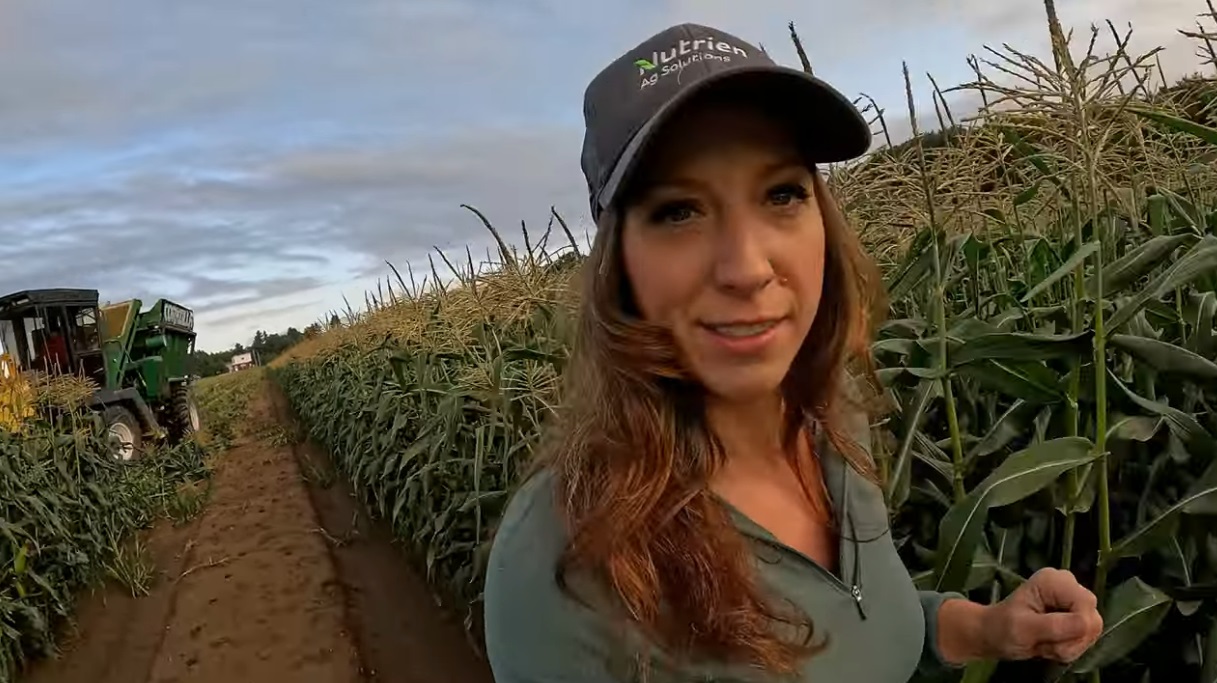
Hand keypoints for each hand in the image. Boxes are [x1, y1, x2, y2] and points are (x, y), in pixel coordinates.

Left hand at [981, 567, 1103, 661]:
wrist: (994, 635)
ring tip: (1044, 643)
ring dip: (1069, 646)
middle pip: (1093, 620)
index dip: (1076, 629)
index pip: (1086, 606)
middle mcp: (1068, 585)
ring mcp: (1074, 601)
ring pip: (1092, 632)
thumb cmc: (1002, 628)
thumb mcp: (1023, 628)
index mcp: (1054, 581)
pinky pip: (1087, 638)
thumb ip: (1055, 625)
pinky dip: (1070, 647)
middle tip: (1044, 642)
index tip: (1051, 639)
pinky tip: (1051, 644)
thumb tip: (1086, 623)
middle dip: (1071, 640)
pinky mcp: (1076, 615)